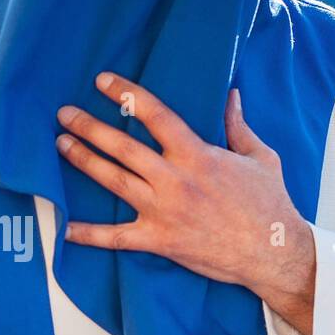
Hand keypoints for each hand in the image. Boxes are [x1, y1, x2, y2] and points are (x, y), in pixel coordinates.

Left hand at [56, 72, 316, 334]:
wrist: (273, 253)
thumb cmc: (270, 204)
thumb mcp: (260, 157)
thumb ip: (238, 126)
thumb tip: (231, 95)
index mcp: (197, 154)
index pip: (155, 115)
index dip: (126, 95)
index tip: (102, 82)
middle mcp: (174, 180)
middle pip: (122, 147)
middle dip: (89, 127)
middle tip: (64, 114)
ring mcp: (163, 211)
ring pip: (114, 181)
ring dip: (84, 161)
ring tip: (60, 144)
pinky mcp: (159, 240)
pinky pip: (115, 238)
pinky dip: (88, 234)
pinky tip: (64, 228)